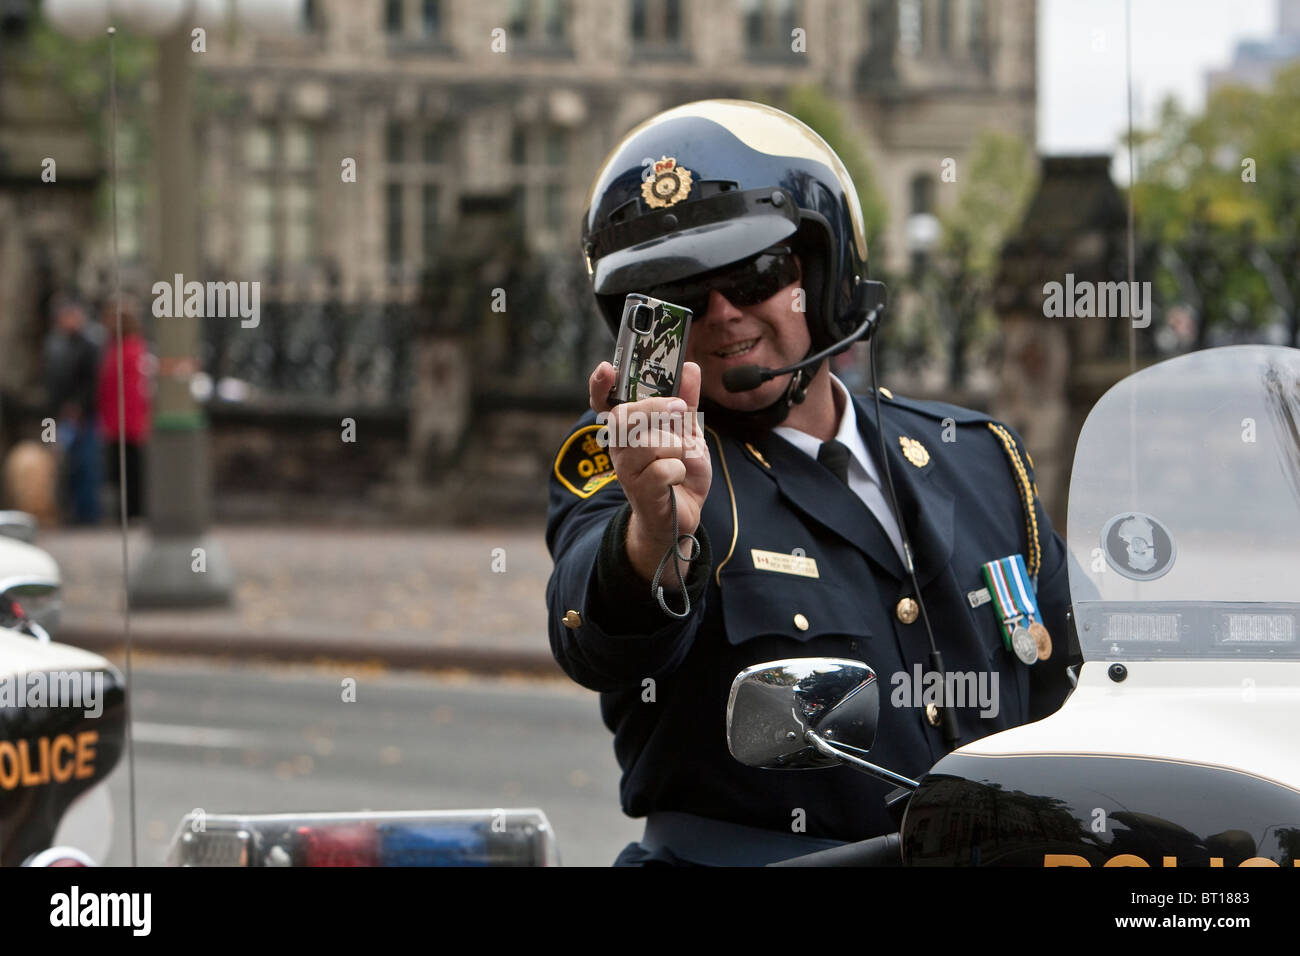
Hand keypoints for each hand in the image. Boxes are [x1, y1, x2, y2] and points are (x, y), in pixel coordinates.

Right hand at [588, 361, 711, 585]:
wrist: (681, 516)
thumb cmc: (679, 472)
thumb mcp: (688, 432)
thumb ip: (687, 402)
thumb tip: (689, 367)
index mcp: (628, 429)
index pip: (604, 402)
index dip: (600, 385)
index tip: (606, 368)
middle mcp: (620, 447)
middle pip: (625, 416)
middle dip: (655, 408)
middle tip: (679, 408)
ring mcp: (627, 470)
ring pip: (650, 443)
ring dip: (675, 446)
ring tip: (680, 457)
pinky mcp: (640, 491)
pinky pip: (663, 469)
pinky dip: (680, 470)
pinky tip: (677, 479)